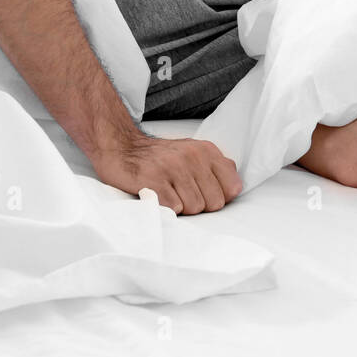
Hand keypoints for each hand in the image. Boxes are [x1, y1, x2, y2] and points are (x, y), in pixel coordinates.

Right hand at [91, 134, 242, 214]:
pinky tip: (158, 196)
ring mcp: (172, 168)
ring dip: (181, 207)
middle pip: (214, 203)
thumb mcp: (194, 151)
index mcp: (206, 151)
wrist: (120, 147)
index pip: (232, 188)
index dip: (218, 197)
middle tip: (181, 194)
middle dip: (200, 205)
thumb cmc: (159, 157)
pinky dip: (166, 208)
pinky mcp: (153, 180)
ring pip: (195, 207)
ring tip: (169, 194)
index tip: (203, 194)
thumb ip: (217, 166)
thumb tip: (236, 187)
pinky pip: (174, 208)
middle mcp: (192, 157)